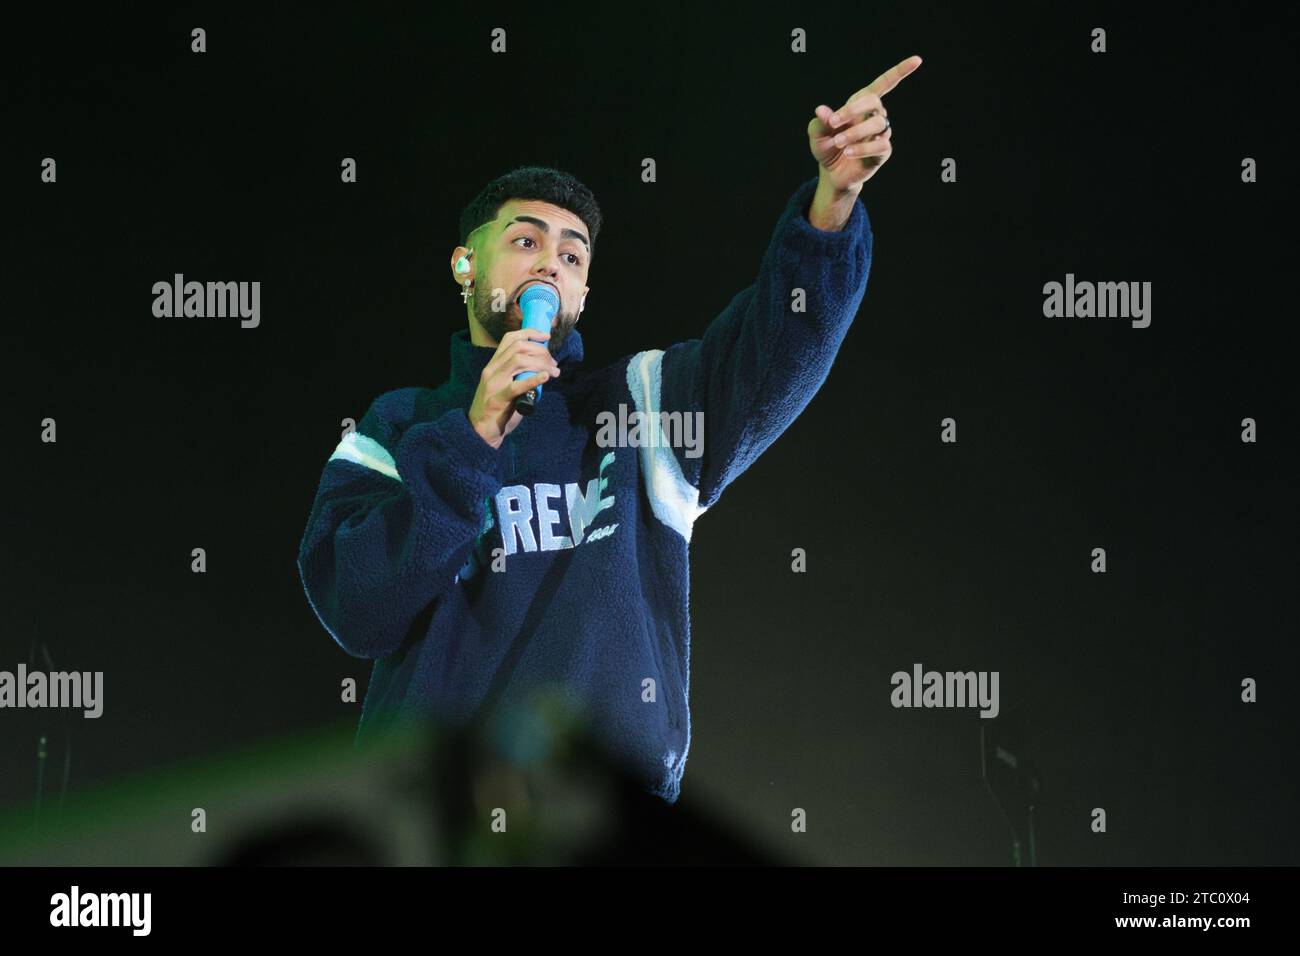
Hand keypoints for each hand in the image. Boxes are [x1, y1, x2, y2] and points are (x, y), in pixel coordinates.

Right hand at [467, 328, 560, 447]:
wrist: (480, 432)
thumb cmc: (498, 410)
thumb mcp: (506, 386)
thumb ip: (519, 375)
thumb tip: (543, 368)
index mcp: (493, 365)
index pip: (510, 339)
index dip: (530, 333)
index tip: (546, 336)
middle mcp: (491, 370)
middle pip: (518, 347)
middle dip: (540, 351)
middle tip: (553, 363)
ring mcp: (494, 383)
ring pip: (519, 361)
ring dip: (541, 364)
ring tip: (554, 372)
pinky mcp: (498, 399)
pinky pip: (517, 385)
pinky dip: (533, 379)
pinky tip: (545, 378)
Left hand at [807, 55, 921, 190]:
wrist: (832, 172)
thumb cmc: (827, 146)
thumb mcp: (818, 133)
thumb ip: (821, 122)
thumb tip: (822, 111)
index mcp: (862, 103)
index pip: (884, 83)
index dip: (900, 72)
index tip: (917, 60)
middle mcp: (875, 115)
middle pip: (875, 102)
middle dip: (853, 110)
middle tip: (833, 123)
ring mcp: (881, 133)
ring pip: (878, 124)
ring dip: (855, 132)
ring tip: (838, 143)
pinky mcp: (883, 152)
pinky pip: (880, 146)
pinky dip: (862, 148)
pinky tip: (849, 152)